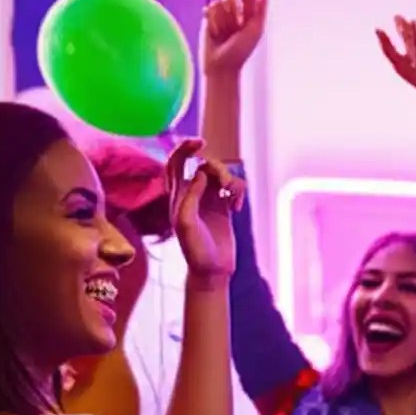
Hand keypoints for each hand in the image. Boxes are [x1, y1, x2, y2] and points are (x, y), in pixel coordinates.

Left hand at [165, 139, 241, 284]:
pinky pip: (234, 188)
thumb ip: (190, 196)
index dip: (185, 148)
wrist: (212, 271)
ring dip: (230, 180)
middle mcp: (192, 195)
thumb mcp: (187, 223)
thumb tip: (200, 173)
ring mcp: (210, 200)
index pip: (176, 162)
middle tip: (224, 183)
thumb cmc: (195, 250)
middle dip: (217, 168)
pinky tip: (238, 207)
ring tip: (233, 196)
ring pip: (221, 175)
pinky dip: (239, 192)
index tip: (201, 143)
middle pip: (204, 165)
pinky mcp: (224, 208)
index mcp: (177, 196)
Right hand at [201, 0, 266, 76]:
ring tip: (224, 33)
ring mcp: (221, 16)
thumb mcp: (256, 30)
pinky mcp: (209, 19)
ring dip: (222, 18)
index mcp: (249, 16)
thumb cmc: (240, 51)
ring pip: (220, 2)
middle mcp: (235, 14)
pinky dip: (212, 19)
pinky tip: (215, 32)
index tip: (241, 10)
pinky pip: (209, 8)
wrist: (220, 65)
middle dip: (232, 5)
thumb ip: (261, 10)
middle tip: (234, 23)